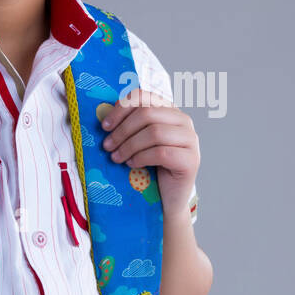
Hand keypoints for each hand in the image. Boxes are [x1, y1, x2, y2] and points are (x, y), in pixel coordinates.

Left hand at [100, 88, 198, 215]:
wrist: (167, 198)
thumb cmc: (150, 167)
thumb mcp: (138, 141)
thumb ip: (129, 125)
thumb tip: (104, 116)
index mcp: (169, 110)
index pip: (143, 96)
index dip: (121, 108)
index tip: (105, 126)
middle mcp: (183, 121)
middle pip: (147, 114)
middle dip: (122, 130)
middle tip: (107, 146)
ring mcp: (190, 140)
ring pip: (154, 132)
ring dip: (129, 145)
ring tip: (117, 157)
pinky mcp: (191, 160)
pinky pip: (161, 152)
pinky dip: (142, 158)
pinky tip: (132, 165)